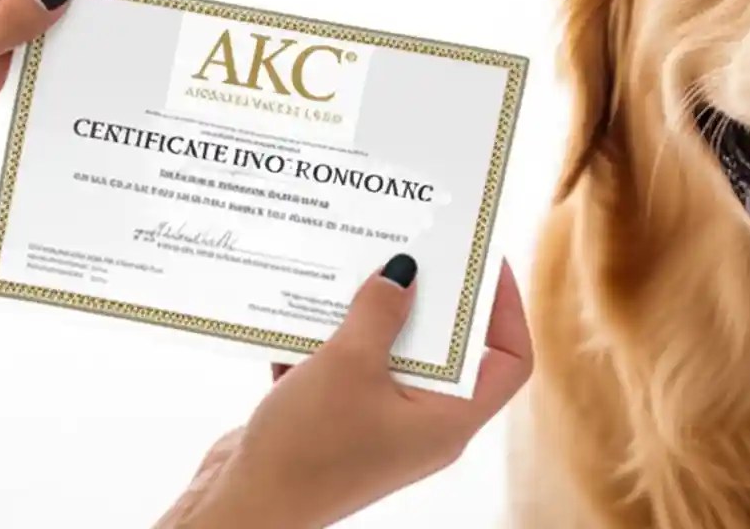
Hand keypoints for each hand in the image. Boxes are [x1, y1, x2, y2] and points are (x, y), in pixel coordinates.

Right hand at [156, 255, 533, 528]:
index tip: (484, 261)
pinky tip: (301, 311)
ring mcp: (380, 426)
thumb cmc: (305, 450)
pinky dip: (329, 341)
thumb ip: (379, 312)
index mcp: (449, 420)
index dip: (506, 307)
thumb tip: (404, 271)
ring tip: (354, 267)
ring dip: (371, 314)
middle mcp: (423, 425)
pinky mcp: (339, 424)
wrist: (239, 512)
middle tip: (412, 247)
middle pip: (447, 349)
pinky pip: (347, 370)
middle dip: (428, 298)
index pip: (509, 359)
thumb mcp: (347, 365)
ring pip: (391, 355)